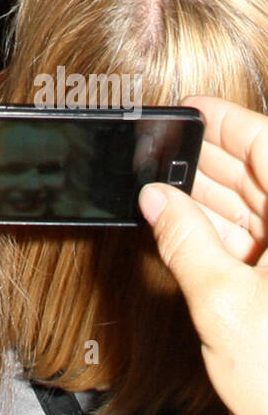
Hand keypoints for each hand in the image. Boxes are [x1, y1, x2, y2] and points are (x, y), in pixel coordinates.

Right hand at [140, 96, 267, 414]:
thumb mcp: (222, 304)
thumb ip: (184, 240)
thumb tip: (157, 198)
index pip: (267, 143)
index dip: (224, 120)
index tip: (187, 109)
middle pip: (261, 174)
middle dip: (207, 162)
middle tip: (158, 154)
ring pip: (258, 208)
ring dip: (210, 199)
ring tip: (162, 192)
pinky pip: (258, 243)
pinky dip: (222, 234)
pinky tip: (185, 231)